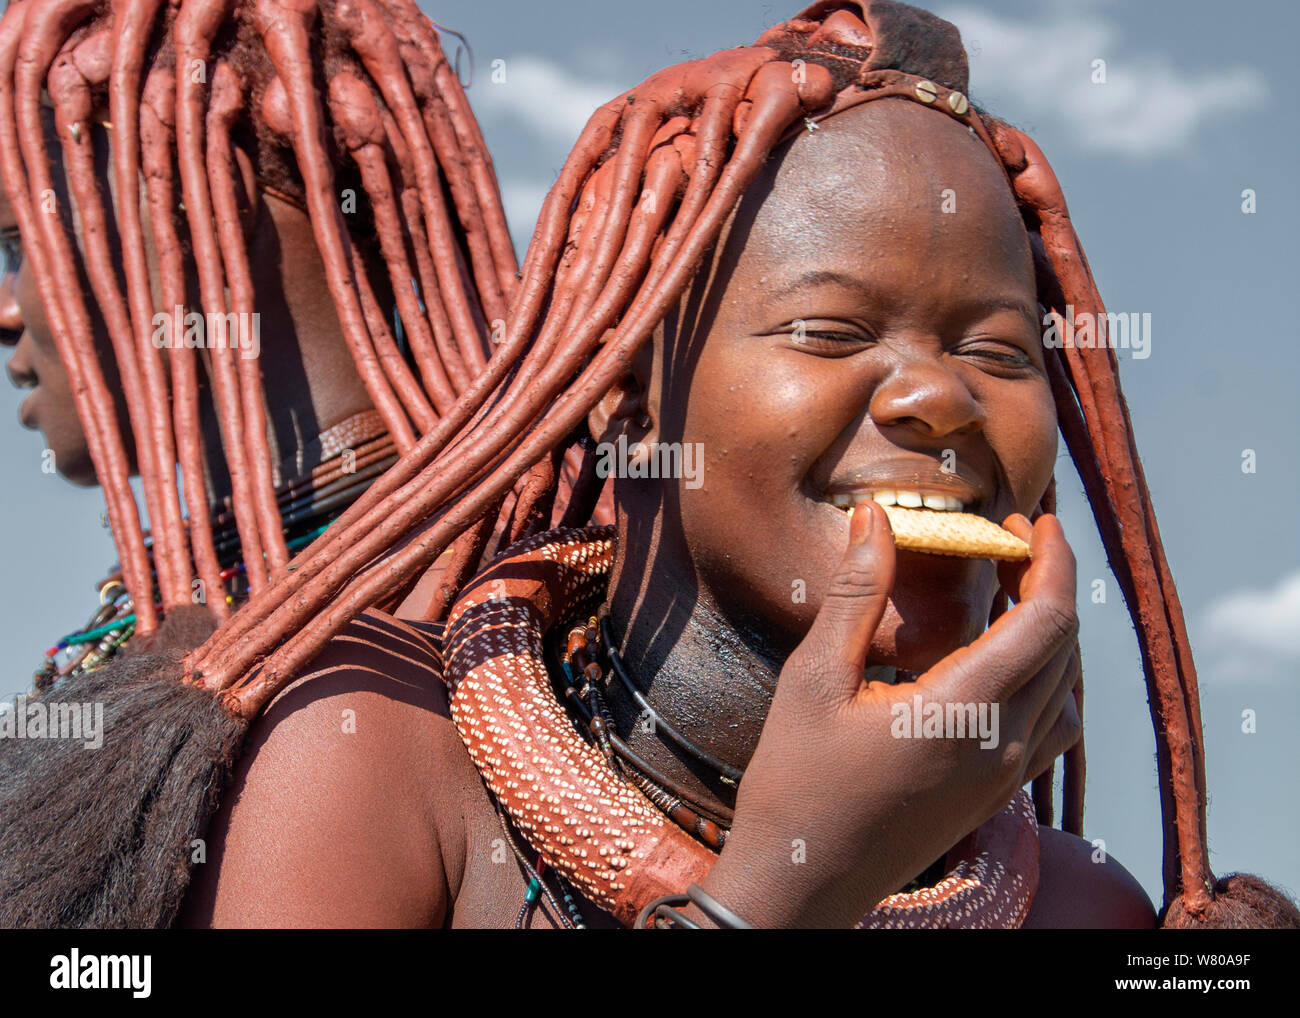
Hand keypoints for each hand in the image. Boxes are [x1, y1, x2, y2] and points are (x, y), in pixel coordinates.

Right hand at [696, 502, 1081, 927]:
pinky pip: (1051, 728)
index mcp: (964, 711)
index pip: (1047, 619)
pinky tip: (1005, 665)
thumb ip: (855, 594)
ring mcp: (1004, 780)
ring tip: (1010, 595)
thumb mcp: (814, 679)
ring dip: (1052, 632)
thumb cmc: (796, 786)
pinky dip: (1047, 681)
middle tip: (1009, 544)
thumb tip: (876, 519)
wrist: (799, 885)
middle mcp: (1002, 748)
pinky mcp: (993, 799)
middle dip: (1048, 583)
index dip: (1051, 559)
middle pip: (1065, 648)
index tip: (1031, 520)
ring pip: (1066, 689)